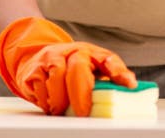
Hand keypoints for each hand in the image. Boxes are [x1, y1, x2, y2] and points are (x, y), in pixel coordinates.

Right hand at [0, 17, 136, 115]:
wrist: (37, 58)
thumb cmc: (70, 67)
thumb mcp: (92, 67)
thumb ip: (110, 76)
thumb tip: (131, 85)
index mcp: (91, 53)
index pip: (109, 59)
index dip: (119, 71)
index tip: (129, 84)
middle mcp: (71, 51)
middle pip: (78, 68)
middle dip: (81, 95)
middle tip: (83, 112)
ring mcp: (50, 58)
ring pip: (56, 79)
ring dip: (61, 100)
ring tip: (64, 108)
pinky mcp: (33, 69)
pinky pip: (40, 88)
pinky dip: (46, 100)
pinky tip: (51, 102)